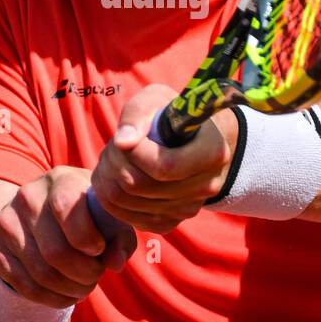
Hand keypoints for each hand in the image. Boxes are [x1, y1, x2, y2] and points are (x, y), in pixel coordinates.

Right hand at [0, 166, 137, 307]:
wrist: (45, 216)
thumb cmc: (89, 216)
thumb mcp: (109, 219)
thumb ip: (120, 238)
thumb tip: (115, 262)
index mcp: (60, 179)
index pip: (67, 207)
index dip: (88, 239)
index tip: (99, 250)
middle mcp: (28, 196)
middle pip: (55, 251)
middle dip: (83, 274)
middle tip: (95, 277)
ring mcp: (6, 221)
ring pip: (40, 272)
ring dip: (69, 289)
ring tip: (82, 287)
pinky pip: (23, 285)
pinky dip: (50, 298)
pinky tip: (64, 293)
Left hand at [90, 83, 238, 233]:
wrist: (191, 141)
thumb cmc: (172, 116)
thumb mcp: (157, 99)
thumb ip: (139, 113)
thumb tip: (123, 142)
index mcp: (213, 152)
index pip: (164, 167)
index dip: (134, 153)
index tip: (126, 137)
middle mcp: (206, 186)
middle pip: (140, 186)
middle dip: (114, 162)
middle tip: (112, 147)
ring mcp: (188, 209)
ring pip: (128, 203)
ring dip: (108, 178)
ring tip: (111, 159)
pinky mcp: (170, 222)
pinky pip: (129, 218)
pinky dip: (111, 199)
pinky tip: (114, 178)